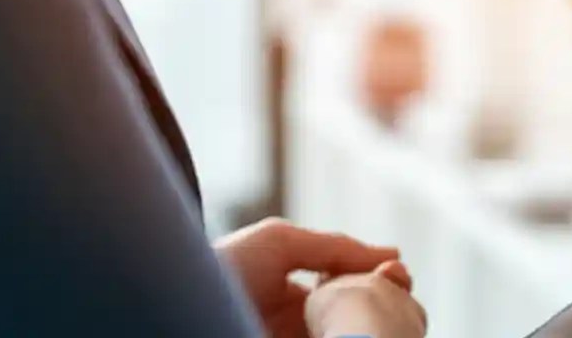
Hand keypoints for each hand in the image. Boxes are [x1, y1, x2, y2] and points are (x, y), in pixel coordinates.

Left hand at [215, 218, 403, 337]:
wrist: (168, 310)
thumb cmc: (215, 270)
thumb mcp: (279, 243)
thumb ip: (335, 247)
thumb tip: (393, 254)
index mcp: (296, 299)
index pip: (354, 293)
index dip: (383, 282)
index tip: (402, 277)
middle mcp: (299, 328)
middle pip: (361, 319)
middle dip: (388, 304)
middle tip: (403, 297)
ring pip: (352, 335)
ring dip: (376, 324)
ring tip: (391, 311)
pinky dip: (356, 335)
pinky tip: (365, 327)